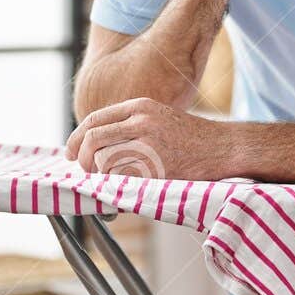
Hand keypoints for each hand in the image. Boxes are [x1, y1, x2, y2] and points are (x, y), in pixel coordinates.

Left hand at [65, 97, 229, 180]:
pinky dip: (115, 184)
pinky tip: (123, 187)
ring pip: (102, 158)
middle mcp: (141, 120)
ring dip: (99, 174)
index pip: (94, 119)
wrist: (224, 147)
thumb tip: (98, 145)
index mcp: (140, 106)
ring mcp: (148, 142)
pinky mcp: (155, 164)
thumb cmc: (192, 140)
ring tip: (107, 181)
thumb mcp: (159, 119)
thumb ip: (131, 126)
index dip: (76, 138)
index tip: (71, 152)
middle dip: (81, 159)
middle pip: (93, 138)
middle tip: (84, 171)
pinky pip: (119, 176)